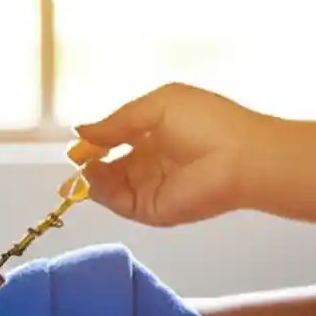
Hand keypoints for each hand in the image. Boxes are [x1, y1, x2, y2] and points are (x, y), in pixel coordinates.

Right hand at [71, 83, 272, 226]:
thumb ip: (117, 121)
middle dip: (89, 162)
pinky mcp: (151, 210)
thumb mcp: (157, 106)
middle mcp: (151, 162)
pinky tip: (96, 177)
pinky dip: (101, 192)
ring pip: (109, 186)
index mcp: (156, 133)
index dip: (96, 139)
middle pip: (110, 166)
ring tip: (87, 166)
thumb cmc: (206, 122)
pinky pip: (118, 203)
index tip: (78, 139)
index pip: (117, 139)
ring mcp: (151, 187)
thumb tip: (80, 131)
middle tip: (75, 159)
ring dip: (93, 176)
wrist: (241, 158)